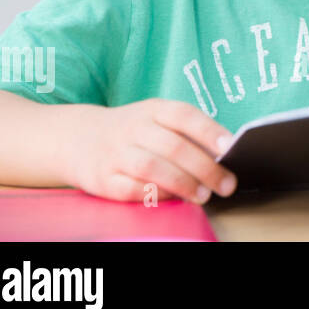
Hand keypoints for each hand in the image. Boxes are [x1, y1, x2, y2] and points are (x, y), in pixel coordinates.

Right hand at [62, 98, 237, 204]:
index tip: (231, 147)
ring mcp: (115, 153)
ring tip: (204, 195)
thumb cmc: (134, 131)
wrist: (78, 138)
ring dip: (182, 183)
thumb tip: (225, 155)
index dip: (209, 130)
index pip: (184, 115)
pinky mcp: (102, 179)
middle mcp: (133, 128)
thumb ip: (187, 133)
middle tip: (226, 184)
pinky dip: (155, 195)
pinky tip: (173, 198)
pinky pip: (131, 189)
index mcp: (153, 109)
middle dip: (204, 168)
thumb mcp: (157, 119)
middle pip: (173, 146)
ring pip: (152, 167)